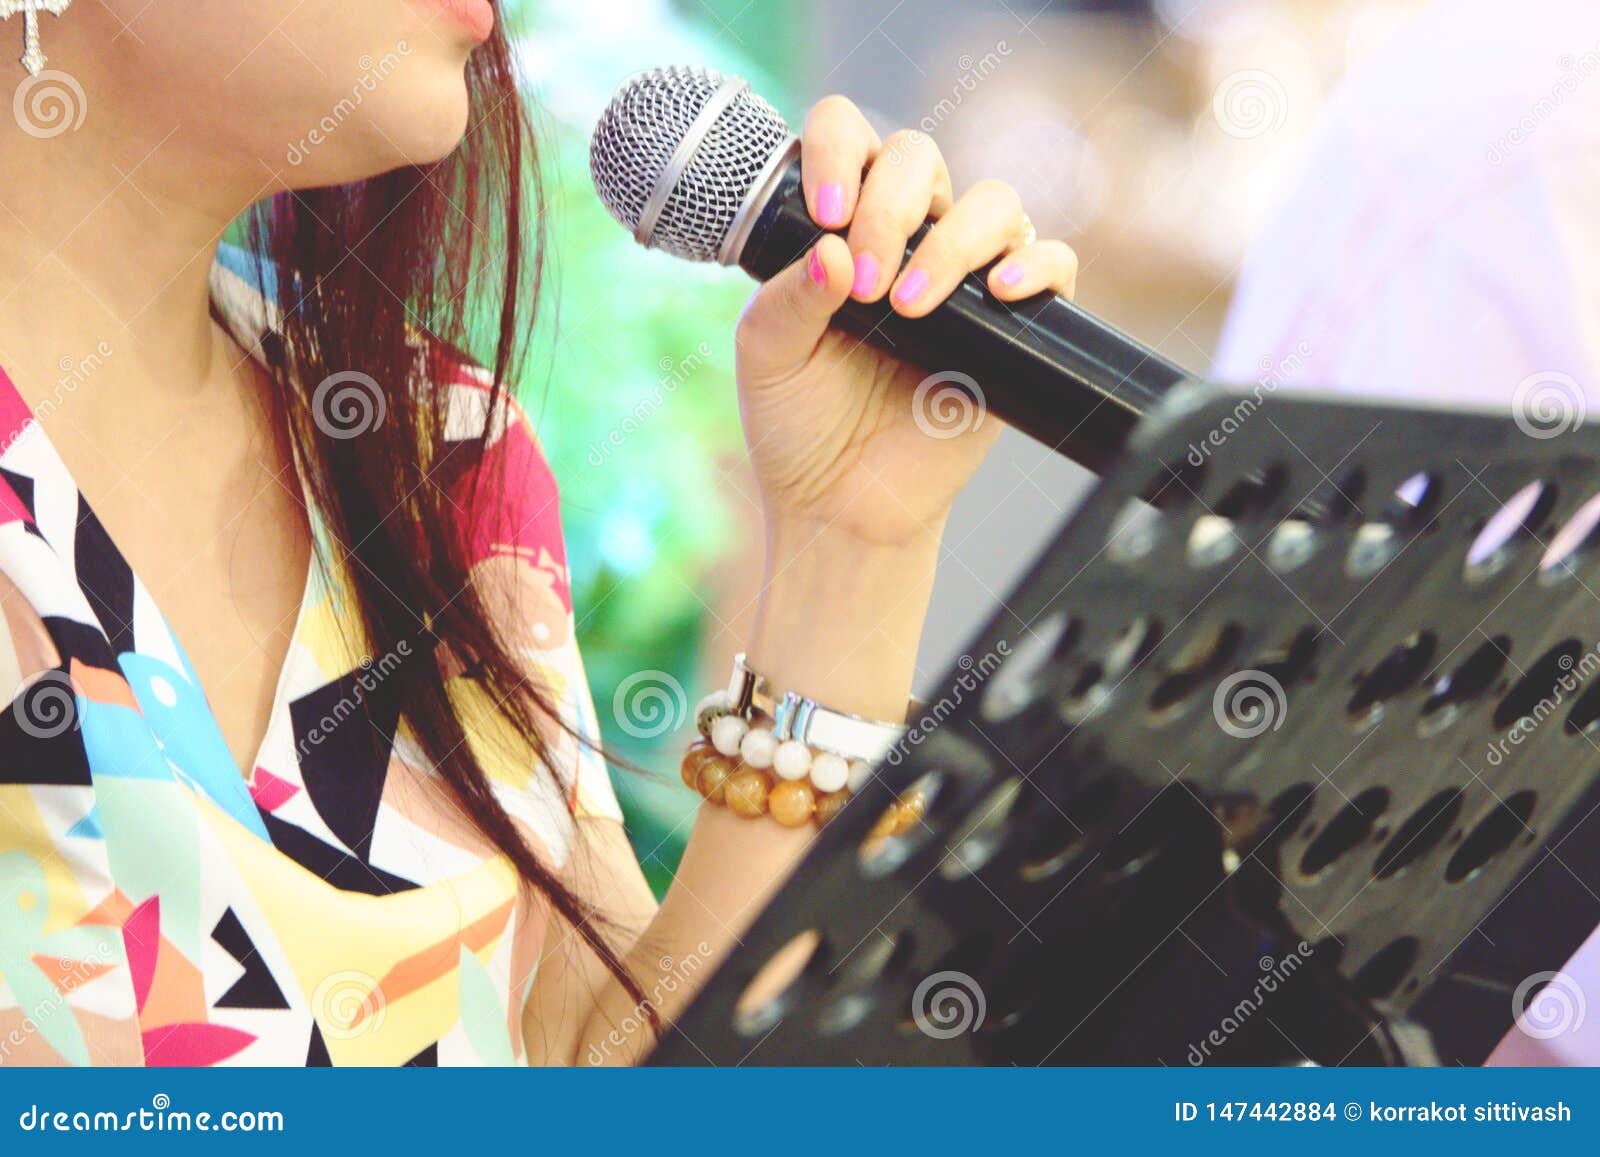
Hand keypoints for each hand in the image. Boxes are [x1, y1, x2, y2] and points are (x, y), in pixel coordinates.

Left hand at [735, 95, 1078, 552]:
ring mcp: (963, 277)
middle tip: (867, 282)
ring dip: (952, 241)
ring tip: (911, 308)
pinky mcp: (1014, 325)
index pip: (850, 135)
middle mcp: (905, 237)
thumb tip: (835, 247)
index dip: (839, 151)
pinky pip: (1054, 262)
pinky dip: (1036, 263)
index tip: (826, 215)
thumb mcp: (769, 356)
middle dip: (892, 207)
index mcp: (839, 226)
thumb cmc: (799, 426)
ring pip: (992, 202)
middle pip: (921, 157)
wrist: (843, 507)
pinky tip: (997, 292)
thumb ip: (789, 298)